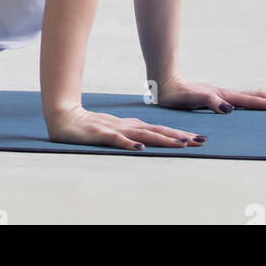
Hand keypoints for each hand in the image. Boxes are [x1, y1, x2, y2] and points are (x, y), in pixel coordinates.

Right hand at [45, 104, 205, 149]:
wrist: (64, 117)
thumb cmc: (91, 127)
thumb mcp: (116, 131)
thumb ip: (132, 135)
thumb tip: (150, 142)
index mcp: (133, 126)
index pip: (161, 130)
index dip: (180, 134)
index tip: (199, 138)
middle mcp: (128, 126)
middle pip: (158, 132)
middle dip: (180, 136)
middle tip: (201, 140)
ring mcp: (115, 129)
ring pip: (143, 135)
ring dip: (163, 140)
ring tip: (181, 144)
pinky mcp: (101, 134)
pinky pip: (116, 140)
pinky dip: (129, 144)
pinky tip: (139, 148)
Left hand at [154, 75, 265, 112]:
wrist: (166, 84)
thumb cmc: (177, 96)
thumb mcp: (192, 100)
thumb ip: (210, 102)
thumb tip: (228, 109)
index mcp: (226, 96)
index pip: (254, 101)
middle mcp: (229, 95)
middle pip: (260, 97)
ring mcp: (225, 95)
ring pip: (255, 97)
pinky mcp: (220, 98)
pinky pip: (246, 100)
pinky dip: (259, 101)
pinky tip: (260, 105)